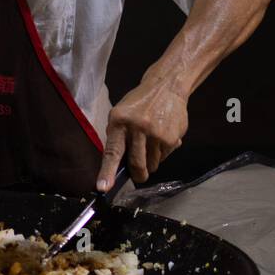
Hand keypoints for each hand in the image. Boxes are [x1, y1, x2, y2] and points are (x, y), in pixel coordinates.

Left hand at [97, 74, 187, 189]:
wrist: (166, 87)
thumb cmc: (139, 104)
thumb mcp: (121, 114)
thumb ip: (118, 137)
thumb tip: (118, 166)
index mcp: (119, 121)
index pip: (112, 151)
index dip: (107, 172)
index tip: (103, 188)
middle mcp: (137, 127)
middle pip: (135, 163)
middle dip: (137, 175)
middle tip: (139, 176)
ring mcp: (156, 133)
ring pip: (151, 163)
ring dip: (151, 162)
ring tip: (152, 144)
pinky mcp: (171, 138)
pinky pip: (164, 157)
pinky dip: (162, 153)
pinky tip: (162, 137)